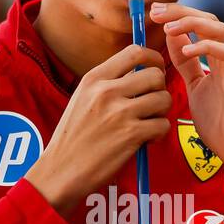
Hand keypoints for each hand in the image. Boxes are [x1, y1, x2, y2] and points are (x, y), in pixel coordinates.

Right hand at [25, 42, 171, 216]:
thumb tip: (140, 73)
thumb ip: (107, 84)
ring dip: (161, 113)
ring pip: (163, 99)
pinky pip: (163, 125)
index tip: (155, 70)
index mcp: (94, 78)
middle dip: (160, 90)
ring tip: (148, 124)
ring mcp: (120, 113)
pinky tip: (145, 140)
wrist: (60, 171)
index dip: (153, 59)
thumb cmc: (73, 138)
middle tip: (151, 105)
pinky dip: (159, 134)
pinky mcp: (131, 135)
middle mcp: (107, 91)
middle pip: (156, 75)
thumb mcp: (82, 99)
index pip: (134, 52)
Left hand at [150, 1, 223, 172]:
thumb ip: (186, 63)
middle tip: (157, 12)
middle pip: (210, 19)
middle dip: (182, 12)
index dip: (178, 15)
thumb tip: (173, 39)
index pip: (202, 24)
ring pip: (220, 29)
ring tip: (169, 28)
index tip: (155, 13)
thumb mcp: (195, 86)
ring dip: (192, 24)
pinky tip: (186, 49)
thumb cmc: (221, 124)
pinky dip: (205, 46)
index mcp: (221, 57)